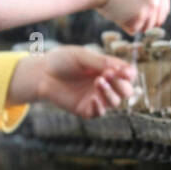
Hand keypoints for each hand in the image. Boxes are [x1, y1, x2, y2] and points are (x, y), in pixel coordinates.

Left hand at [8, 46, 136, 118]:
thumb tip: (121, 68)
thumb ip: (101, 62)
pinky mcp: (85, 109)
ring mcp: (96, 98)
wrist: (42, 73)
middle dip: (121, 85)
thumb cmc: (62, 60)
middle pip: (126, 91)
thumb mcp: (82, 56)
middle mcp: (105, 85)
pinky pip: (99, 113)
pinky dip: (99, 107)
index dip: (129, 74)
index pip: (128, 75)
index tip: (124, 71)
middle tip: (109, 75)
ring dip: (110, 93)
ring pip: (115, 102)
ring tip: (98, 82)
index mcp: (108, 70)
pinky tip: (94, 98)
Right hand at [94, 0, 169, 33]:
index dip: (149, 11)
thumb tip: (158, 19)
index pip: (164, 7)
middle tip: (127, 12)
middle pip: (158, 20)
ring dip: (134, 23)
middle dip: (144, 20)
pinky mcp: (139, 17)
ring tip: (120, 9)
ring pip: (146, 27)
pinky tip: (116, 12)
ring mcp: (151, 5)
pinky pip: (134, 30)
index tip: (136, 7)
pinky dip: (124, 25)